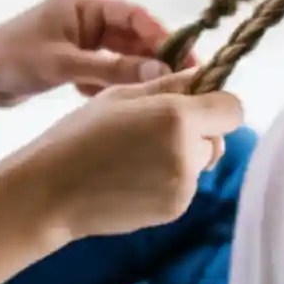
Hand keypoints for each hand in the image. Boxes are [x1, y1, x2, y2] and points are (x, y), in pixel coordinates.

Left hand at [0, 0, 190, 106]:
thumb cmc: (9, 60)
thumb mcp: (63, 64)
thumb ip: (112, 68)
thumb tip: (159, 72)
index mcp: (84, 4)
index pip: (134, 15)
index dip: (164, 35)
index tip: (188, 58)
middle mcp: (86, 18)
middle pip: (134, 36)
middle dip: (158, 58)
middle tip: (187, 81)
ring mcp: (81, 41)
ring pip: (123, 56)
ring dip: (140, 74)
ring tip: (166, 96)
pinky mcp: (75, 62)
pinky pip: (107, 72)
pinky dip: (118, 86)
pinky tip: (130, 104)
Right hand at [16, 69, 243, 238]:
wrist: (51, 191)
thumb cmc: (80, 134)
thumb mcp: (121, 95)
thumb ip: (169, 84)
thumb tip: (203, 74)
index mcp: (177, 117)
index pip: (232, 108)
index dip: (216, 103)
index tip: (193, 103)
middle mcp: (188, 153)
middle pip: (218, 136)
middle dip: (198, 130)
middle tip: (154, 129)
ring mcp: (184, 186)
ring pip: (202, 161)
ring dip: (184, 154)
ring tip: (138, 155)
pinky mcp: (175, 209)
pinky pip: (186, 185)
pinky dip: (170, 178)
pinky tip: (135, 177)